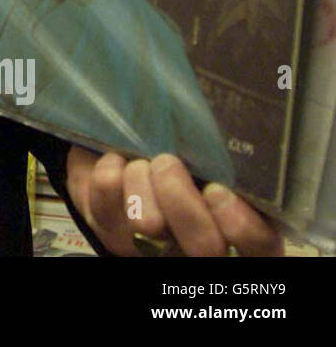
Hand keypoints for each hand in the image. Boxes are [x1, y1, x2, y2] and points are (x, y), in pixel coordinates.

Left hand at [65, 147, 282, 255]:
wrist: (122, 139)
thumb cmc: (179, 139)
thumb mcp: (209, 140)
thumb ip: (224, 146)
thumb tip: (238, 120)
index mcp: (238, 220)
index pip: (260, 245)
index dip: (242, 227)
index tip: (216, 189)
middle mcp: (200, 240)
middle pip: (204, 248)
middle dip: (182, 205)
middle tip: (167, 164)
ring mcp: (154, 243)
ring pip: (151, 233)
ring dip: (141, 191)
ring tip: (139, 163)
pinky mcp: (112, 233)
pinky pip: (107, 218)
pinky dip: (108, 184)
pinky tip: (114, 161)